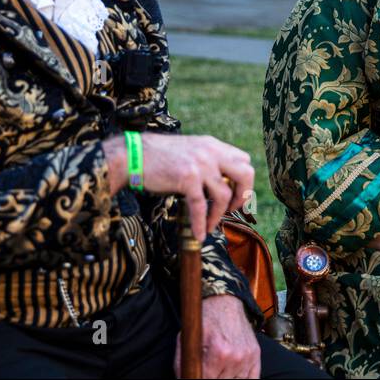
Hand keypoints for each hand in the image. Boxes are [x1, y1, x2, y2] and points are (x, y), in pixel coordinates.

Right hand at [103, 132, 254, 237]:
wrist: (133, 155)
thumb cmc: (158, 158)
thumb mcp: (190, 152)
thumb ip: (207, 162)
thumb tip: (221, 186)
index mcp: (212, 145)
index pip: (244, 160)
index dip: (244, 182)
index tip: (236, 197)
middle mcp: (210, 152)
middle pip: (246, 173)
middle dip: (242, 196)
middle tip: (232, 210)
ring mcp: (200, 164)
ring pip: (224, 195)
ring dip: (218, 215)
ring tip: (209, 225)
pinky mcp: (187, 177)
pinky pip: (201, 206)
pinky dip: (201, 223)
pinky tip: (199, 234)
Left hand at [173, 294, 259, 378]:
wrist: (224, 301)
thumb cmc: (205, 318)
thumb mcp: (187, 338)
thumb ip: (184, 363)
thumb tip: (184, 378)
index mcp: (219, 352)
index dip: (199, 378)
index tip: (197, 373)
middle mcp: (236, 356)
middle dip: (212, 376)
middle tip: (208, 367)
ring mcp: (248, 357)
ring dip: (226, 377)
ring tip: (219, 367)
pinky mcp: (256, 356)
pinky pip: (252, 379)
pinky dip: (241, 378)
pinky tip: (231, 372)